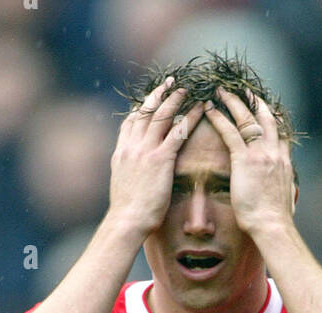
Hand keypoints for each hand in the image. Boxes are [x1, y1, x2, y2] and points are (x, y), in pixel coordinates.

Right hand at [109, 79, 205, 238]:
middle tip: (170, 83)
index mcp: (121, 152)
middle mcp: (132, 146)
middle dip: (158, 94)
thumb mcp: (122, 185)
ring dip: (175, 99)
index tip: (149, 98)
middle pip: (145, 111)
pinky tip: (200, 109)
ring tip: (187, 89)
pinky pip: (178, 132)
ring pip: (161, 116)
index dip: (140, 107)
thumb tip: (131, 173)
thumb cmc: (127, 212)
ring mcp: (145, 151)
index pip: (130, 122)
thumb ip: (127, 172)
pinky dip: (190, 117)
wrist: (127, 221)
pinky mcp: (160, 159)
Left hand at [204, 87, 295, 238]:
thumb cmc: (277, 220)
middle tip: (243, 90)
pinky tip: (208, 109)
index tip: (263, 109)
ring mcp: (260, 154)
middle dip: (253, 101)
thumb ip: (288, 189)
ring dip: (233, 102)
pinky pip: (230, 133)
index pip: (278, 132)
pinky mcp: (244, 160)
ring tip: (220, 91)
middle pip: (264, 118)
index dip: (270, 118)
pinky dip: (219, 118)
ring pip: (246, 119)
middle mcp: (274, 152)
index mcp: (284, 161)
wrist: (273, 226)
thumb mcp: (288, 199)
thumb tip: (291, 192)